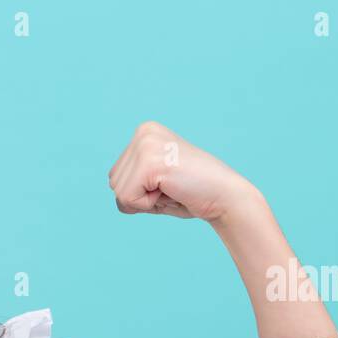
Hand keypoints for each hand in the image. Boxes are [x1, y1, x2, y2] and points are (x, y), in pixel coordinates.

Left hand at [107, 121, 261, 224]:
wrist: (225, 196)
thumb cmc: (192, 193)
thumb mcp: (155, 181)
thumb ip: (132, 179)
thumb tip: (112, 184)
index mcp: (144, 132)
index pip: (115, 176)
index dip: (139, 192)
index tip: (167, 184)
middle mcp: (143, 132)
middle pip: (113, 184)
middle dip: (139, 197)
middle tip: (171, 188)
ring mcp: (146, 144)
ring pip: (118, 193)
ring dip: (144, 202)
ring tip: (172, 188)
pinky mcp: (150, 162)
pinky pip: (127, 199)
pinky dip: (148, 205)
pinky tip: (171, 191)